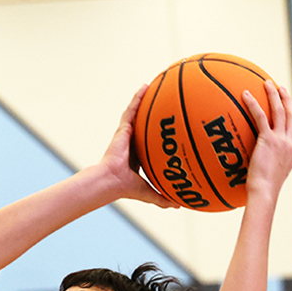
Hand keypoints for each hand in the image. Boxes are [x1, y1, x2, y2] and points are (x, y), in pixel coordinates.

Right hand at [98, 84, 178, 208]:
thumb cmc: (126, 188)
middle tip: (165, 102)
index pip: (150, 142)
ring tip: (156, 85)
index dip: (158, 136)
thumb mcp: (149, 192)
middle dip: (153, 113)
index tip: (168, 129)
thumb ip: (163, 197)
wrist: (112, 181)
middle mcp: (133, 142)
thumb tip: (180, 205)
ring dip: (145, 99)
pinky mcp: (124, 128)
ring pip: (138, 113)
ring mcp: (128, 134)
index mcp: (139, 156)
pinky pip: (132, 109)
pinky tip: (146, 86)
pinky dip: (138, 98)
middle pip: (145, 124)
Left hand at [241, 81, 291, 202]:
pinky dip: (254, 104)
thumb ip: (269, 165)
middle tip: (280, 88)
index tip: (289, 108)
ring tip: (267, 83)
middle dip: (287, 99)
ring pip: (280, 111)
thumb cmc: (264, 190)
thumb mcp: (272, 176)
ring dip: (274, 94)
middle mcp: (290, 143)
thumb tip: (257, 166)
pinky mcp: (269, 140)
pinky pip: (261, 117)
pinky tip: (246, 95)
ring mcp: (281, 140)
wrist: (265, 192)